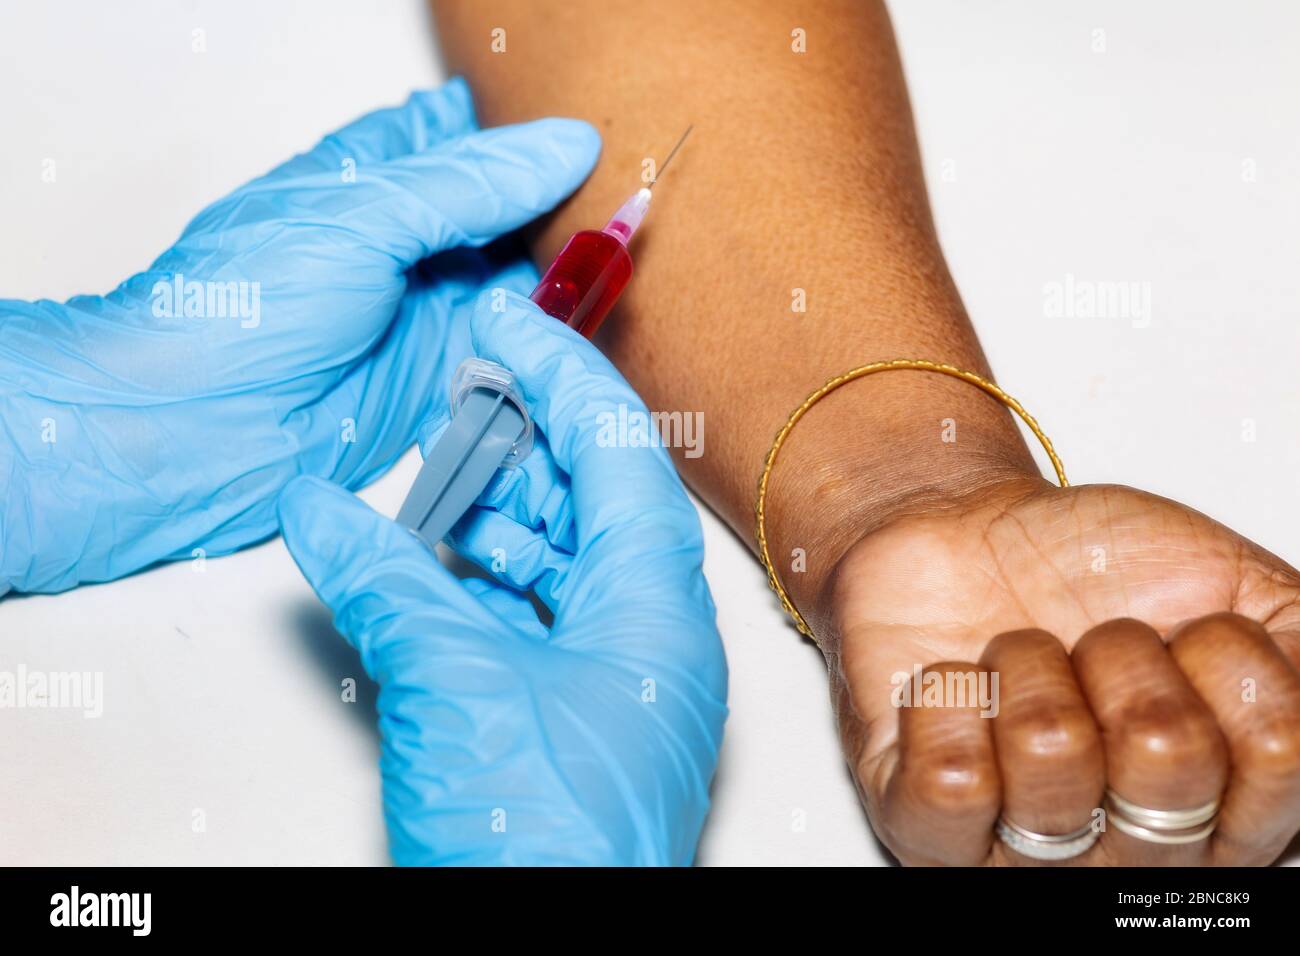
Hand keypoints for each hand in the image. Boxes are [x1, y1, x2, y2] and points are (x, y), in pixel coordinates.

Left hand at [0, 78, 598, 593]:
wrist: (191, 431)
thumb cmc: (240, 309)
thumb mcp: (365, 217)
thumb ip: (471, 183)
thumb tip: (564, 145)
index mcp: (372, 180)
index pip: (462, 139)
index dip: (523, 139)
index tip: (592, 144)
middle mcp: (402, 246)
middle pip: (503, 220)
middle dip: (559, 221)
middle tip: (625, 220)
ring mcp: (421, 318)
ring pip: (514, 293)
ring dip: (556, 295)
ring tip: (618, 283)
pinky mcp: (433, 387)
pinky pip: (505, 364)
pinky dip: (539, 358)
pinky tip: (575, 349)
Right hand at [277, 291, 727, 865]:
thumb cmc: (544, 846)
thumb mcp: (452, 684)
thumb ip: (386, 581)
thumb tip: (323, 508)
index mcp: (656, 609)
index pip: (618, 449)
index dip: (562, 371)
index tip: (511, 317)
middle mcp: (646, 636)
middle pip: (592, 496)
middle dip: (527, 434)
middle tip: (468, 381)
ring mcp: (609, 679)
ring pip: (560, 557)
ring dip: (500, 506)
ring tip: (445, 462)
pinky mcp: (566, 716)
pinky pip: (533, 617)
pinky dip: (483, 578)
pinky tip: (437, 560)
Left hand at [826, 477, 1299, 864]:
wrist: (968, 531)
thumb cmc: (1097, 572)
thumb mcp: (1239, 590)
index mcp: (1227, 806)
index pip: (1282, 749)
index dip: (1229, 656)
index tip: (1189, 630)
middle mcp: (1135, 849)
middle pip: (1169, 753)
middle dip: (1128, 656)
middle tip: (1094, 644)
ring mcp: (1024, 848)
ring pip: (1054, 751)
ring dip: (1032, 665)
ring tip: (1019, 661)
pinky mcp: (923, 825)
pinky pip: (951, 781)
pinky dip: (951, 695)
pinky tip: (959, 685)